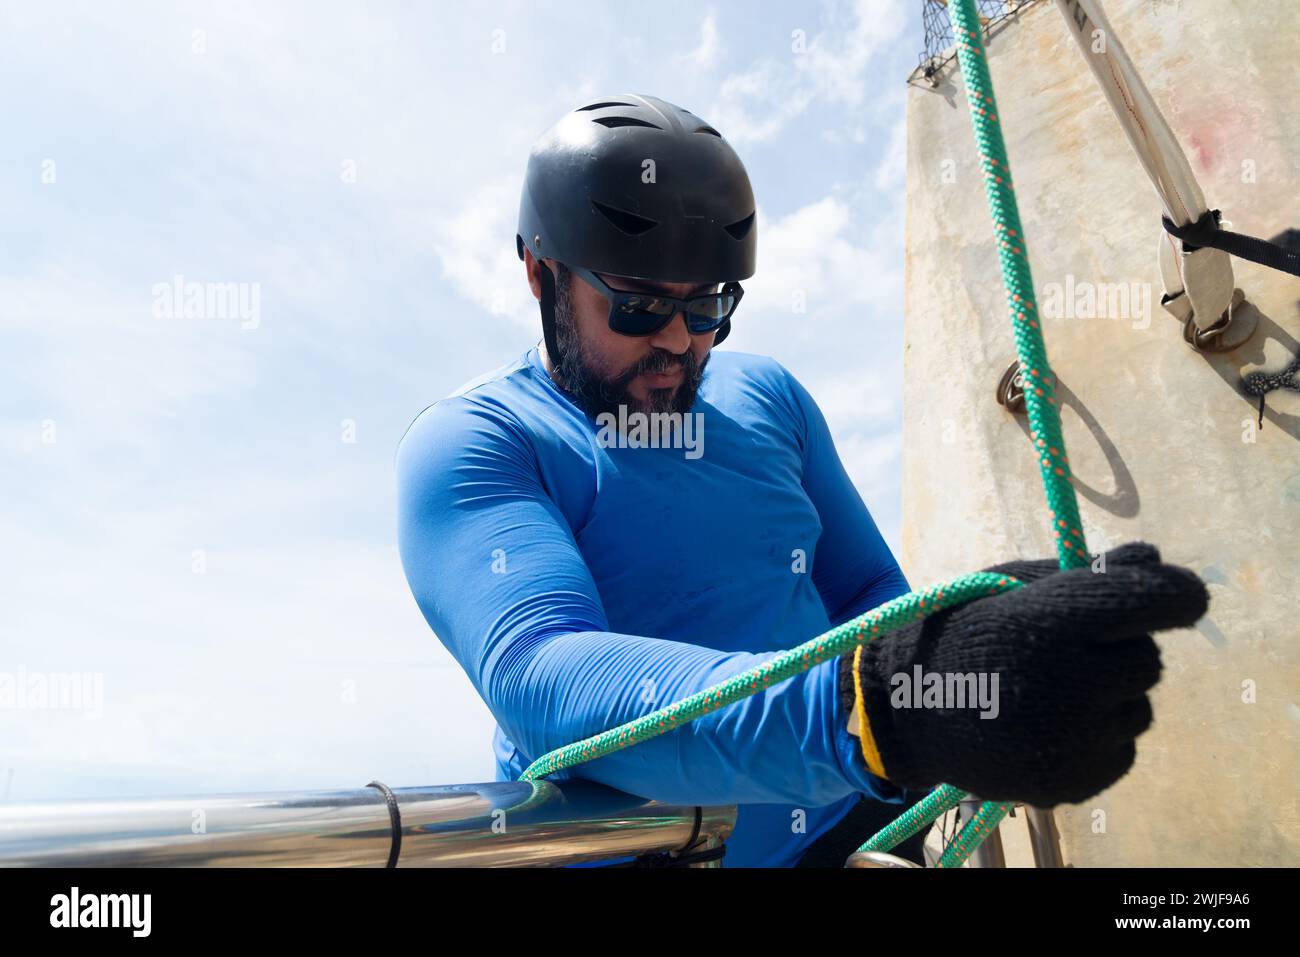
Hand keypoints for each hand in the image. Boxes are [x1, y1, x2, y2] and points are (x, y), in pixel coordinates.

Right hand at [839, 542, 1207, 806]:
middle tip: (1069, 649)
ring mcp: (1073, 740)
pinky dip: (1099, 735)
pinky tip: (1052, 724)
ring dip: (1111, 695)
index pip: (1153, 601)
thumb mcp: (1009, 586)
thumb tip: (1152, 556)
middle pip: (1148, 660)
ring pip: (1138, 707)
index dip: (1176, 593)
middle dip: (1120, 648)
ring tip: (1052, 691)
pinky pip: (1122, 748)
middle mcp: (1070, 683)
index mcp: (1051, 623)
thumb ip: (1081, 574)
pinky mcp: (1073, 781)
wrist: (904, 709)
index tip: (1181, 594)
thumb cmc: (960, 633)